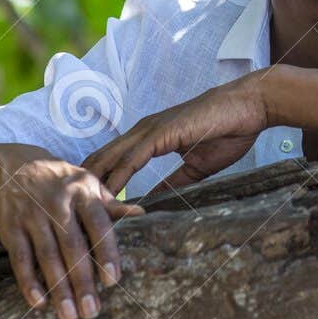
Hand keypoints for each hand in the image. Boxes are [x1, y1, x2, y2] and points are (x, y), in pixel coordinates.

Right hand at [0, 156, 143, 318]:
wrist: (15, 165)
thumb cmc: (61, 181)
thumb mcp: (87, 183)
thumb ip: (110, 204)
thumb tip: (141, 213)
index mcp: (82, 191)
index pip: (98, 224)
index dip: (106, 252)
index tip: (112, 281)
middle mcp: (57, 202)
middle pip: (72, 246)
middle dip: (82, 281)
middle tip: (91, 312)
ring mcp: (32, 214)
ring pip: (47, 255)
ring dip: (58, 288)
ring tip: (69, 316)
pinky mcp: (10, 226)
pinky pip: (20, 257)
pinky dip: (28, 281)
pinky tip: (39, 302)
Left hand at [87, 73, 271, 198]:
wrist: (250, 107)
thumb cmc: (228, 131)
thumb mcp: (195, 167)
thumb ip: (172, 182)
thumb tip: (154, 201)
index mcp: (149, 137)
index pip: (111, 161)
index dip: (95, 182)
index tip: (81, 206)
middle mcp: (143, 131)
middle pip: (101, 159)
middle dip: (83, 185)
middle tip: (67, 211)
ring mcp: (150, 130)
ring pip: (110, 159)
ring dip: (94, 185)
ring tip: (78, 209)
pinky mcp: (162, 133)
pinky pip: (132, 159)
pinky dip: (117, 178)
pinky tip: (106, 196)